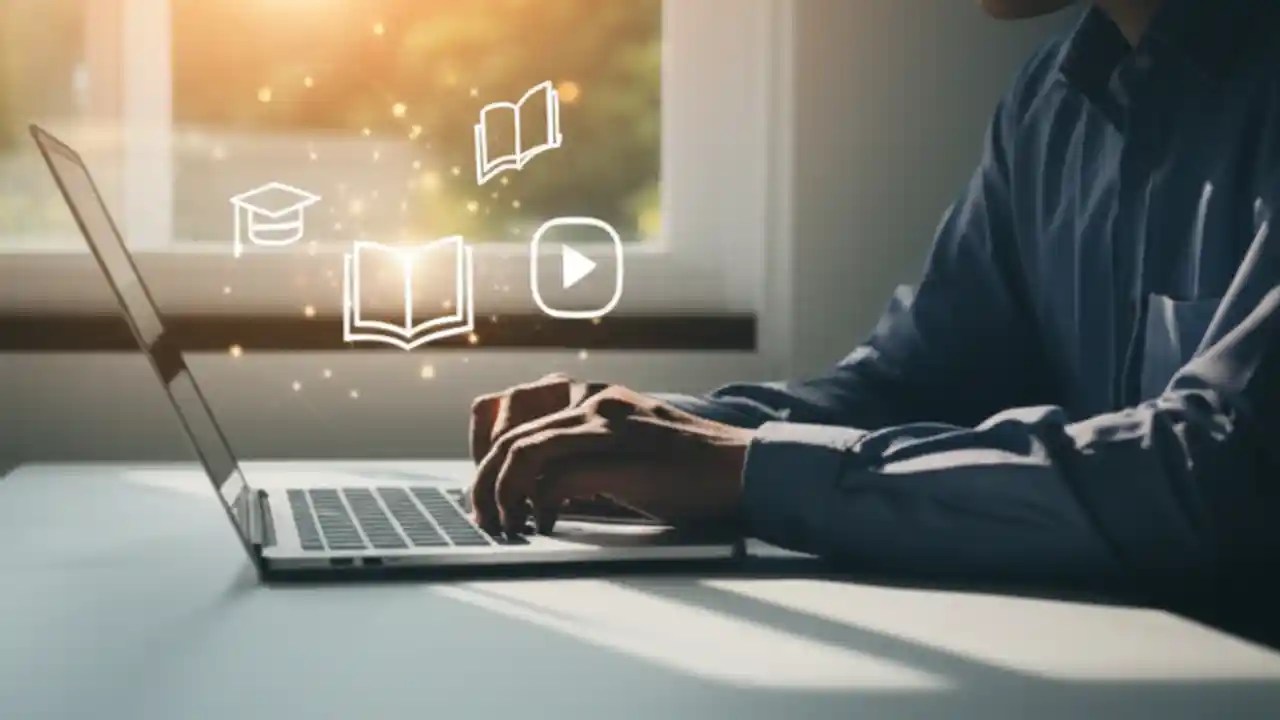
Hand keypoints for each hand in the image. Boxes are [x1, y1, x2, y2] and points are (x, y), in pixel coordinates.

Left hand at [468, 383, 753, 534]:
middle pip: (508, 434)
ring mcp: (606, 426)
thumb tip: (537, 486)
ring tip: (503, 524)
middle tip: (483, 517)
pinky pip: (555, 480)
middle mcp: (593, 401)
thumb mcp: (626, 443)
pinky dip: (539, 506)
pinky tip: (543, 525)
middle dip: (484, 481)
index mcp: (592, 395)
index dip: (483, 446)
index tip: (483, 482)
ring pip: (522, 452)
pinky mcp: (620, 457)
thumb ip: (583, 451)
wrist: (744, 467)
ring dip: (501, 494)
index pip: (509, 406)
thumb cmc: (688, 466)